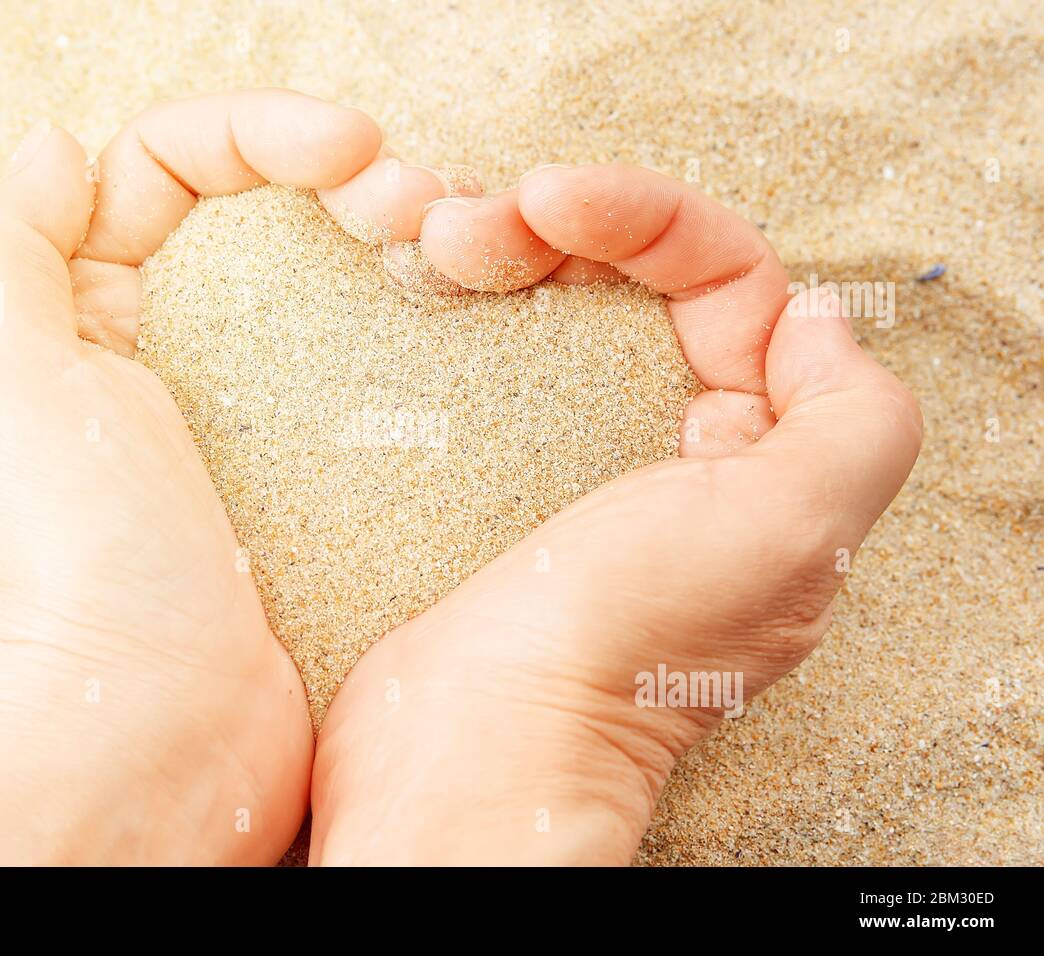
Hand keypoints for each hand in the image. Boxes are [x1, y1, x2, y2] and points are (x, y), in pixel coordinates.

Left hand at [0, 90, 465, 865]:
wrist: (163, 736)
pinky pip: (353, 375)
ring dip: (380, 241)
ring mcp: (236, 427)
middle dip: (333, 175)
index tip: (349, 149)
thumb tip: (60, 149)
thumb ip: (6, 250)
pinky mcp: (304, 483)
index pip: (162, 172)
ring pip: (312, 287)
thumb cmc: (81, 571)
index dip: (253, 132)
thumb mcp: (3, 385)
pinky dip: (400, 330)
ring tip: (454, 239)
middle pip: (248, 219)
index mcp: (75, 326)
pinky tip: (449, 321)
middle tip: (419, 197)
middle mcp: (151, 366)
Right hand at [309, 164, 922, 863]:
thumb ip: (851, 419)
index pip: (733, 290)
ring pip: (562, 324)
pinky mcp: (496, 494)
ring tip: (433, 241)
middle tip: (474, 217)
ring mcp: (580, 480)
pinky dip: (470, 319)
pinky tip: (424, 298)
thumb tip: (815, 321)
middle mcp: (682, 468)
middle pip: (642, 294)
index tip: (551, 200)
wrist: (465, 751)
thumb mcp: (788, 531)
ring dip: (508, 258)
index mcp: (764, 465)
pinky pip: (497, 373)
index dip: (651, 222)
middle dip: (567, 231)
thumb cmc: (619, 653)